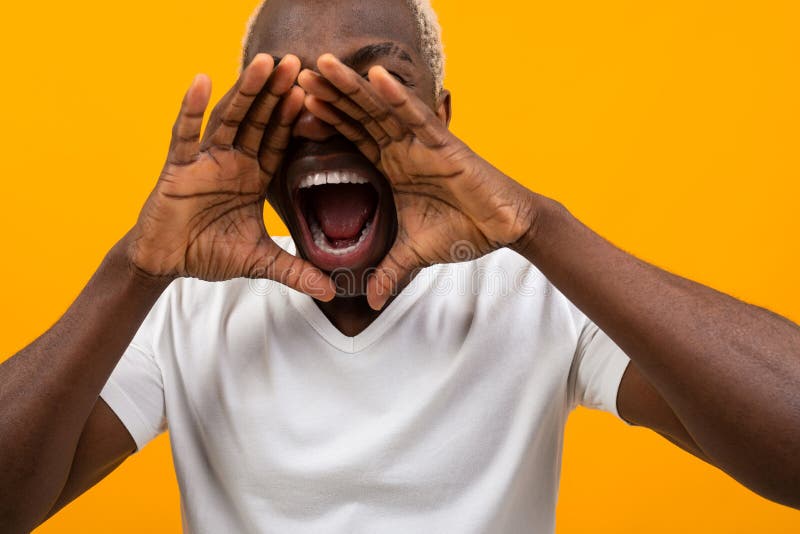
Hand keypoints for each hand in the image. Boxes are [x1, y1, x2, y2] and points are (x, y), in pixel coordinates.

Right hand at [128, 54, 334, 300]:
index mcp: (254, 176)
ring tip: (263, 63)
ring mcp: (205, 160)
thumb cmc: (209, 252)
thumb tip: (332, 292)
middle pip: (258, 120)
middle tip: (297, 63)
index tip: (316, 95)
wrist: (167, 263)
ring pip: (228, 119)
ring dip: (244, 91)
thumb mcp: (259, 261)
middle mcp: (233, 161)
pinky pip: (184, 134)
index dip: (295, 119)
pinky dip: (191, 109)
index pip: (280, 141)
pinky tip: (201, 80)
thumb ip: (294, 272)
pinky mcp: (178, 166)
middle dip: (276, 93)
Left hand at [298, 55, 535, 308]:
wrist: (503, 229)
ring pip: (379, 109)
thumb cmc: (463, 231)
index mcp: (391, 165)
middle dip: (328, 95)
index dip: (326, 121)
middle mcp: (402, 147)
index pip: (352, 137)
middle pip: (358, 115)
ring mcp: (421, 142)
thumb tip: (370, 302)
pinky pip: (415, 116)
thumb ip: (389, 271)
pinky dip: (395, 96)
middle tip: (293, 73)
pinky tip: (374, 77)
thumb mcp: (414, 254)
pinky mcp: (443, 143)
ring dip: (350, 87)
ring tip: (321, 64)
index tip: (294, 107)